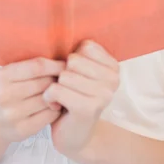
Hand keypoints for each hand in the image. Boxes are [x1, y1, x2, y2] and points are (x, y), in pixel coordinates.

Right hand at [0, 57, 65, 147]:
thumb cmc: (9, 93)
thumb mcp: (12, 76)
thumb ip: (32, 67)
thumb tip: (65, 60)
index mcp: (4, 76)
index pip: (38, 66)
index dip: (56, 65)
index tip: (66, 66)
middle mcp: (6, 94)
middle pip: (45, 83)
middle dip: (58, 81)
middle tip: (65, 82)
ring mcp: (13, 114)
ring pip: (48, 100)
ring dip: (58, 97)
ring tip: (59, 95)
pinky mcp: (21, 129)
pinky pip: (49, 116)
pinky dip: (56, 110)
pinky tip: (54, 108)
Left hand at [43, 40, 119, 157]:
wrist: (75, 135)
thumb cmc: (73, 96)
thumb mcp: (81, 72)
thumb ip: (80, 54)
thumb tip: (61, 28)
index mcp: (114, 67)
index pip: (86, 46)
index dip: (73, 59)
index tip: (77, 75)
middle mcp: (113, 80)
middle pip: (74, 60)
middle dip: (63, 73)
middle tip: (69, 89)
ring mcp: (103, 95)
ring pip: (64, 75)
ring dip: (55, 87)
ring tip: (63, 98)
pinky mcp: (87, 108)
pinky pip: (56, 89)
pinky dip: (49, 97)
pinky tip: (56, 106)